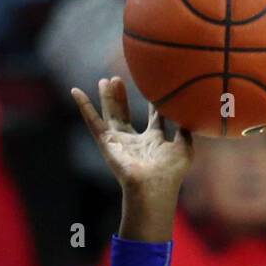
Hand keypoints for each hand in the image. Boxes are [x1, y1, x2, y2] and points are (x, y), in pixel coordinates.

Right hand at [72, 78, 191, 191]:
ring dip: (107, 98)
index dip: (154, 104)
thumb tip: (190, 112)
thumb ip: (185, 130)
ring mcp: (120, 143)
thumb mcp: (184, 148)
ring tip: (106, 80)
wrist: (153, 186)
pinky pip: (92, 122)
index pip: (153, 119)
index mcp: (154, 142)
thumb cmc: (170, 172)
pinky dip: (83, 106)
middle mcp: (136, 142)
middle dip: (122, 98)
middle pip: (127, 115)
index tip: (154, 87)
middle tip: (118, 79)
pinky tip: (76, 91)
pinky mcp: (107, 143)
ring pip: (110, 115)